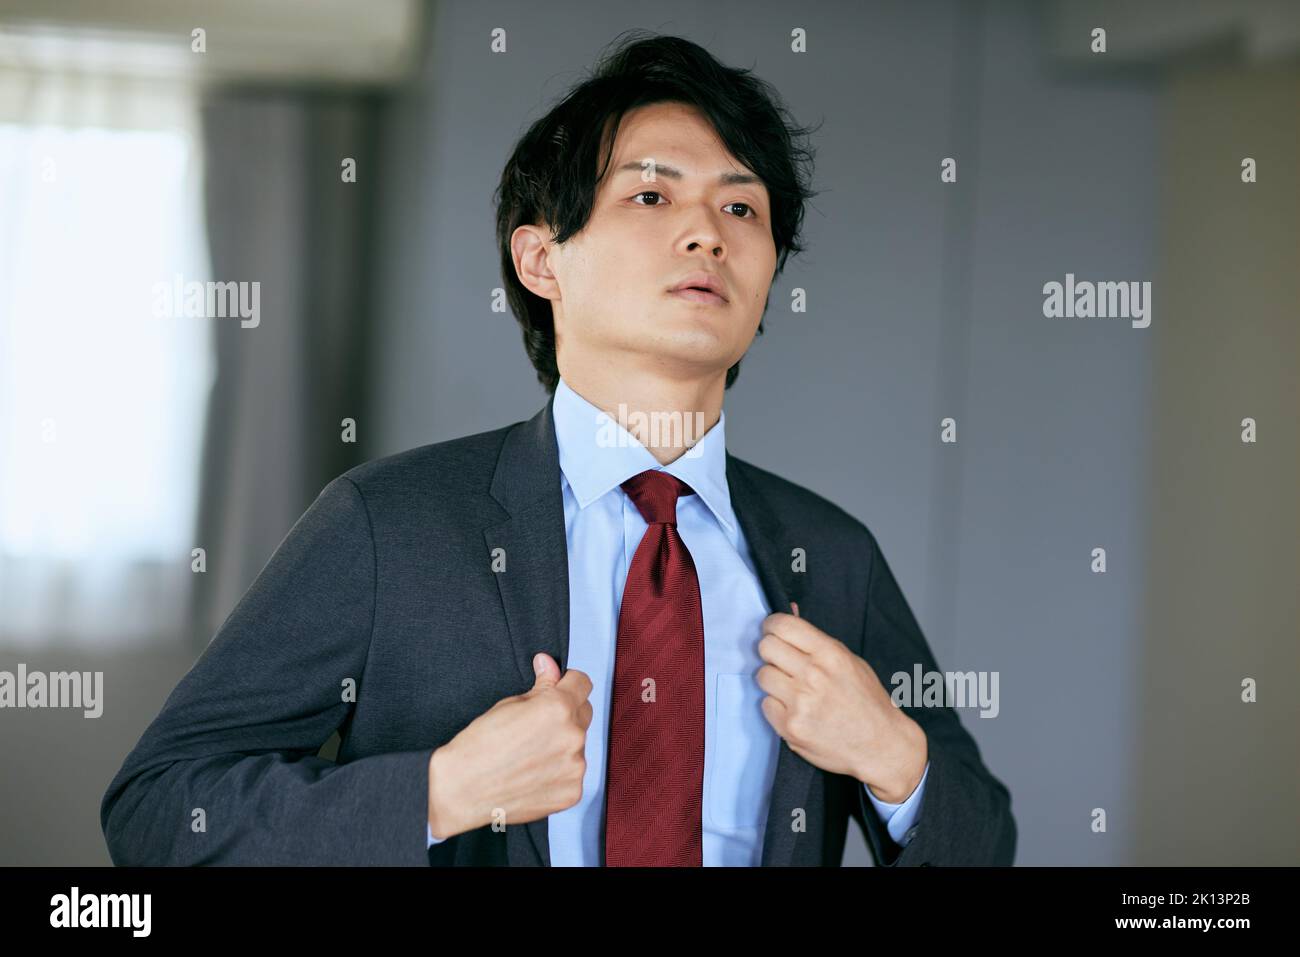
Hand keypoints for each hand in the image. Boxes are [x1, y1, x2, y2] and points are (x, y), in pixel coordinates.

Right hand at [428, 653, 592, 838]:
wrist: (462, 790)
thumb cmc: (479, 746)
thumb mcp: (508, 704)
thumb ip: (541, 684)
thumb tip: (548, 664)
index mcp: (558, 707)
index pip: (583, 683)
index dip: (568, 682)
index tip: (558, 688)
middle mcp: (573, 736)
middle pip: (584, 713)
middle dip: (566, 713)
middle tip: (537, 725)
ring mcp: (575, 767)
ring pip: (578, 745)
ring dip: (562, 744)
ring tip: (531, 754)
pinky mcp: (572, 792)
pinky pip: (573, 773)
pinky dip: (558, 772)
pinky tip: (533, 774)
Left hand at [757, 605, 926, 803]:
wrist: (881, 745)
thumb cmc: (867, 702)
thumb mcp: (850, 661)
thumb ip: (816, 640)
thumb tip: (790, 610)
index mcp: (830, 654)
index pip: (783, 625)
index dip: (772, 626)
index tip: (772, 631)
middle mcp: (814, 675)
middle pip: (766, 647)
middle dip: (770, 652)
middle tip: (780, 661)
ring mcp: (801, 703)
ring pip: (762, 675)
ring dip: (772, 680)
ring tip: (791, 688)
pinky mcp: (790, 727)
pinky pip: (765, 705)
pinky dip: (775, 706)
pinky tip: (794, 710)